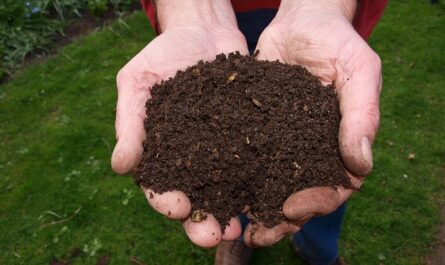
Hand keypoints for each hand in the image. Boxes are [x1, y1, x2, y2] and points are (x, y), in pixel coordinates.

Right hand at [111, 0, 248, 247]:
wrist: (203, 30)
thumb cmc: (163, 55)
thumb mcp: (137, 82)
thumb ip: (130, 123)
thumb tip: (119, 167)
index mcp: (161, 152)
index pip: (159, 185)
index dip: (166, 201)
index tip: (178, 207)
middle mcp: (192, 158)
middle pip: (195, 197)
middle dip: (202, 221)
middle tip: (213, 236)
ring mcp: (221, 150)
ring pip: (226, 189)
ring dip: (232, 212)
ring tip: (241, 229)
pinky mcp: (247, 137)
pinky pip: (254, 163)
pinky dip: (260, 182)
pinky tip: (268, 196)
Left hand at [244, 0, 381, 245]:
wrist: (301, 21)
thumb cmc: (338, 42)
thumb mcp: (358, 72)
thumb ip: (362, 116)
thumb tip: (361, 167)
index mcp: (338, 146)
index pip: (333, 188)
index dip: (314, 204)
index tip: (290, 210)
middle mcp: (308, 151)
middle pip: (297, 196)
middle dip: (278, 219)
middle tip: (256, 236)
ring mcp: (281, 142)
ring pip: (268, 183)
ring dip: (252, 206)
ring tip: (233, 224)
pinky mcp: (255, 129)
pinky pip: (244, 157)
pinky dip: (232, 176)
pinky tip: (215, 189)